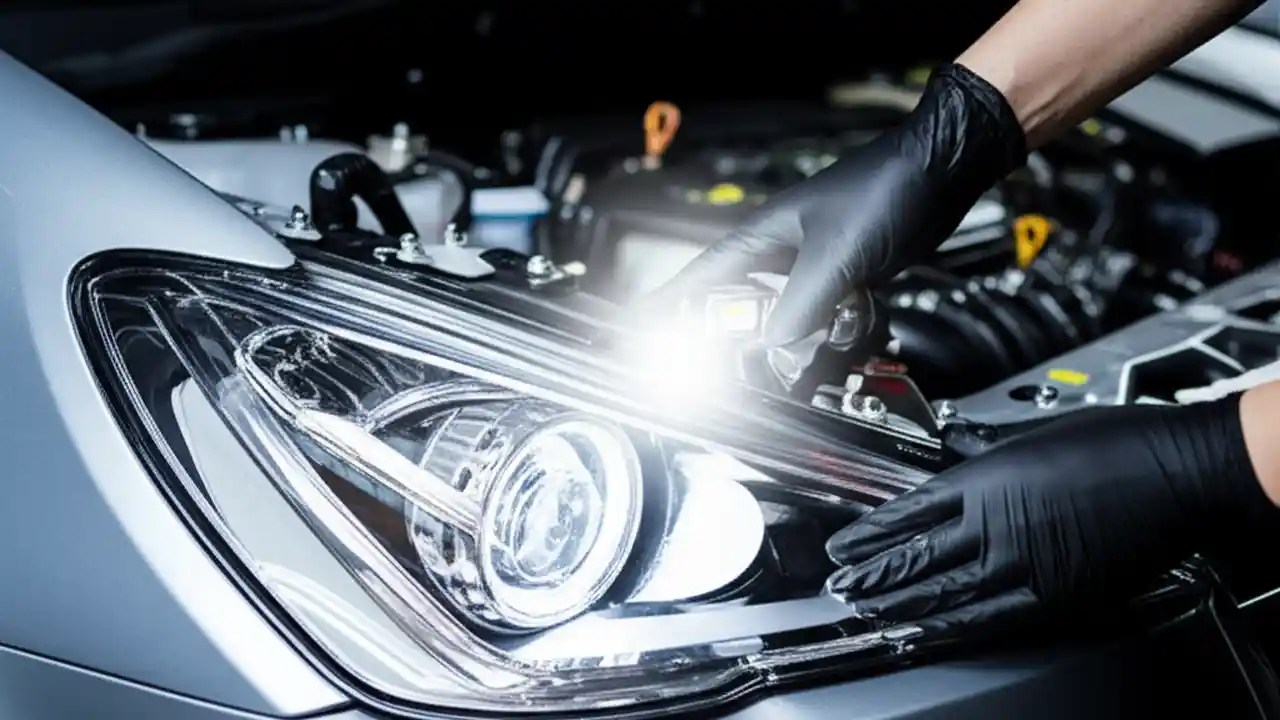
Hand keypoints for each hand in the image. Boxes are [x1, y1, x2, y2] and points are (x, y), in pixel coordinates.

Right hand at [647, 63, 1026, 345]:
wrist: (942, 171)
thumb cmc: (884, 188)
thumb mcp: (836, 254)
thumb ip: (801, 304)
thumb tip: (773, 344)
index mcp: (763, 236)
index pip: (701, 276)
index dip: (669, 305)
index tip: (638, 329)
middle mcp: (782, 252)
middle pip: (743, 308)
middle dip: (746, 337)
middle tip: (739, 367)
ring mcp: (814, 266)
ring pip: (788, 318)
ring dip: (802, 335)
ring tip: (814, 341)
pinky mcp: (846, 278)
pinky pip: (826, 318)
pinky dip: (837, 329)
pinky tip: (854, 327)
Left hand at [825, 394, 1272, 635]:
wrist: (1174, 472)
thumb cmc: (1114, 442)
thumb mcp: (1032, 432)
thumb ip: (987, 451)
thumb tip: (959, 451)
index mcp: (983, 478)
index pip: (908, 512)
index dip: (870, 532)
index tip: (843, 542)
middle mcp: (993, 523)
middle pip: (914, 554)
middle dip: (871, 571)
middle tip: (839, 582)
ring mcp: (1020, 562)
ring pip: (940, 590)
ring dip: (897, 602)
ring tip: (864, 610)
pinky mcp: (1052, 594)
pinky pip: (986, 617)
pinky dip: (947, 626)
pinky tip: (922, 631)